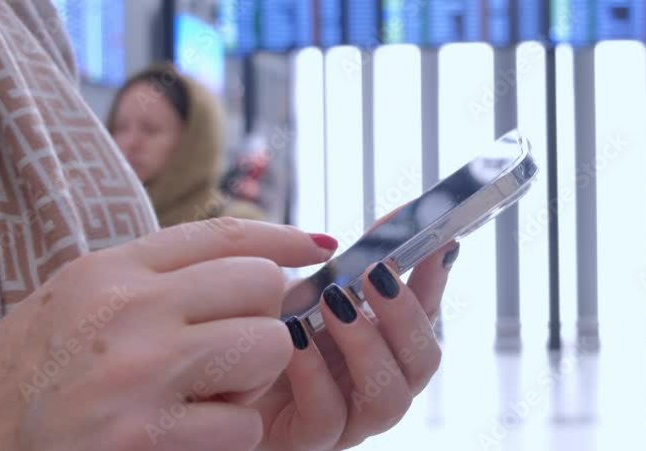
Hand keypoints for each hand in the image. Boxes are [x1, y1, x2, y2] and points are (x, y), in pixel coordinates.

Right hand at [0, 218, 335, 450]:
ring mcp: (139, 372)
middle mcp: (129, 309)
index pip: (224, 234)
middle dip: (265, 320)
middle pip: (263, 287)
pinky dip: (230, 436)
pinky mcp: (144, 437)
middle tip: (230, 349)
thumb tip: (260, 262)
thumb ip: (158, 276)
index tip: (320, 246)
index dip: (283, 238)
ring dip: (253, 380)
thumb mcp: (80, 299)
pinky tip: (187, 436)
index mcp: (111, 270)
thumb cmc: (33, 376)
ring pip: (269, 349)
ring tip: (206, 395)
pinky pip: (244, 424)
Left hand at [253, 202, 457, 449]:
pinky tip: (294, 338)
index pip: (427, 313)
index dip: (436, 280)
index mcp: (384, 343)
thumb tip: (398, 218)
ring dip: (366, 346)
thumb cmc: (265, 325)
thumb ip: (356, 259)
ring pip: (389, 402)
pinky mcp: (308, 438)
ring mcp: (348, 418)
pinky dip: (315, 376)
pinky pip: (327, 419)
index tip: (436, 242)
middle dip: (405, 316)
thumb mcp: (311, 286)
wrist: (208, 361)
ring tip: (334, 304)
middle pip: (423, 363)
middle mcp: (377, 383)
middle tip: (376, 275)